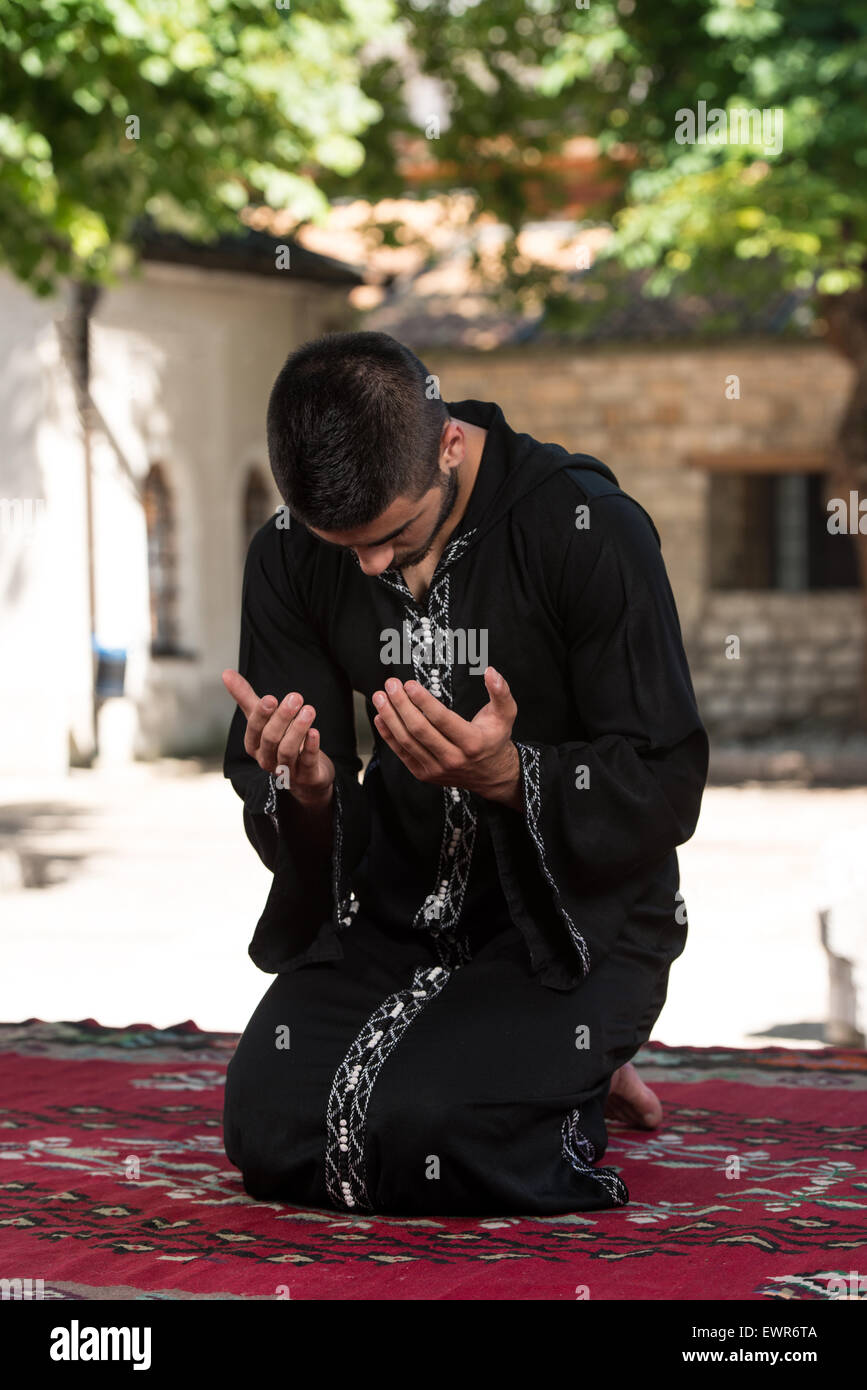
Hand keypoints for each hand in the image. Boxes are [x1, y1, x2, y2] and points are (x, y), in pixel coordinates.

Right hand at [222, 669, 334, 807]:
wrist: (306, 773)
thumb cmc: (280, 740)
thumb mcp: (263, 718)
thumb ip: (246, 697)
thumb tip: (226, 673)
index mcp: (254, 744)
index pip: (254, 729)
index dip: (261, 715)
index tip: (271, 698)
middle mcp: (266, 759)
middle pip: (270, 739)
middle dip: (282, 718)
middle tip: (296, 697)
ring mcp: (286, 770)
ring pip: (287, 751)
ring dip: (298, 729)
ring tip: (309, 710)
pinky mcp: (306, 776)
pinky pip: (306, 763)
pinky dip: (310, 747)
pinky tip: (315, 732)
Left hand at [371, 665, 521, 807]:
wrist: (491, 775)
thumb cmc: (495, 739)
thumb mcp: (505, 715)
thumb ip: (501, 692)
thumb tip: (491, 671)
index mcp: (472, 743)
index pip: (442, 720)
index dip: (423, 701)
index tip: (409, 684)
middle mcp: (453, 758)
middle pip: (420, 730)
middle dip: (401, 705)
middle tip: (391, 685)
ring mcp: (436, 769)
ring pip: (407, 742)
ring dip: (390, 718)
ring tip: (380, 697)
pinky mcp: (424, 774)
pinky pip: (402, 753)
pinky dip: (388, 735)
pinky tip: (380, 717)